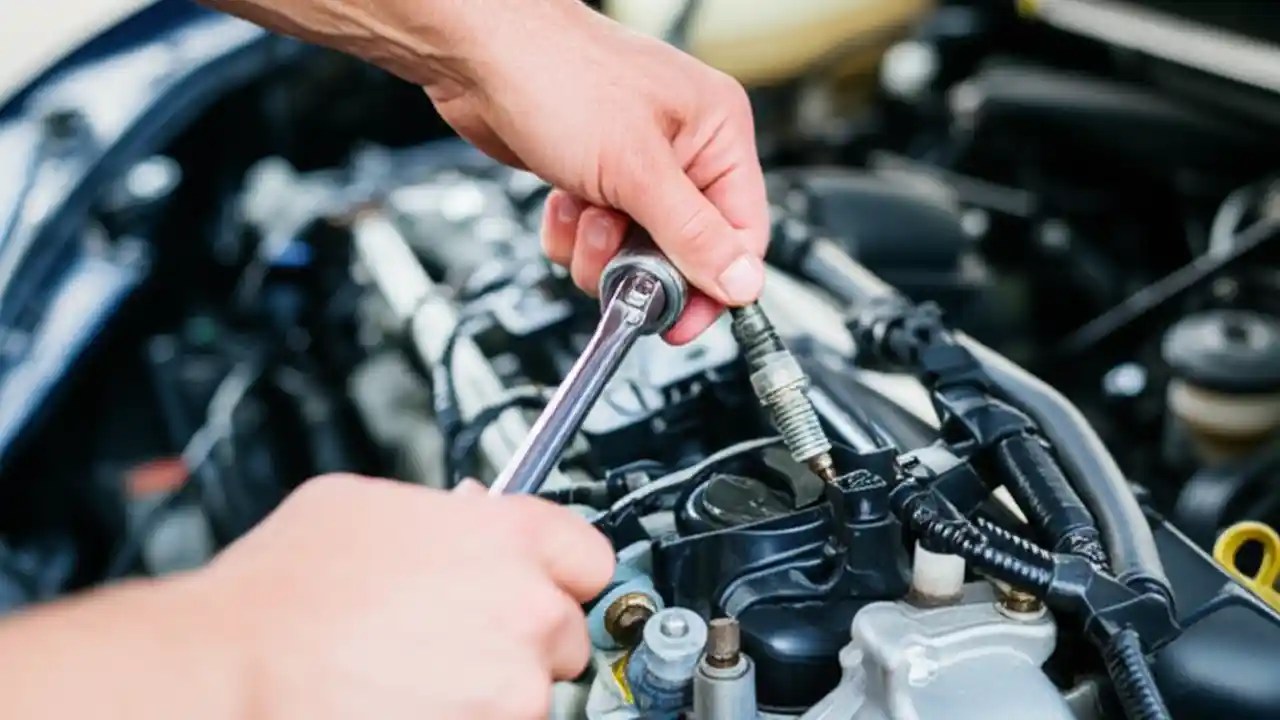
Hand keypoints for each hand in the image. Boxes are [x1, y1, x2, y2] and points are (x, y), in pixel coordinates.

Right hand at [194, 475, 613, 719]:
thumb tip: (457, 519)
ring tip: (418, 673)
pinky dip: (467, 718)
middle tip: (456, 635)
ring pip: (533, 689)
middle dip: (519, 633)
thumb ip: (440, 513)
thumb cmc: (281, 595)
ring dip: (491, 685)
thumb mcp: (363, 505)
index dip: (556, 570)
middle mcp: (525, 608)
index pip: (588, 553)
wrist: (232, 675)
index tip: (540, 582)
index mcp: (507, 535)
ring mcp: (513, 686)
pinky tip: (409, 701)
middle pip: (564, 626)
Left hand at [202, 0, 768, 342]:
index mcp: (717, 132)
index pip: (741, 232)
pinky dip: (574, 234)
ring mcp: (635, 163)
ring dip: (601, 251)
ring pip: (635, 248)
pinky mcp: (594, 175)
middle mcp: (683, 148)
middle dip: (642, 264)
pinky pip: (597, 235)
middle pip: (686, 248)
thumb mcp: (637, 170)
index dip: (713, 284)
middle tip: (617, 268)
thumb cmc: (557, 76)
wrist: (476, 56)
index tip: (682, 322)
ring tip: (583, 219)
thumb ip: (693, 234)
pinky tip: (562, 206)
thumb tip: (743, 281)